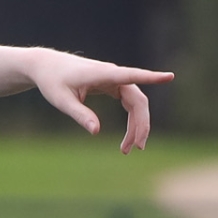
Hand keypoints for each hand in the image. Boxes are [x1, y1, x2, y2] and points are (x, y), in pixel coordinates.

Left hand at [25, 48, 173, 153]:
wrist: (47, 67)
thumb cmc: (53, 82)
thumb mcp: (63, 101)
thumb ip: (80, 115)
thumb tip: (96, 132)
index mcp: (103, 74)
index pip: (131, 76)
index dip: (151, 77)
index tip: (169, 77)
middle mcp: (113, 75)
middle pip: (138, 100)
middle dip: (140, 124)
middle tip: (135, 149)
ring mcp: (115, 80)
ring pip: (135, 104)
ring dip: (136, 126)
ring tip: (127, 150)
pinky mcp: (112, 85)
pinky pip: (129, 103)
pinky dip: (131, 120)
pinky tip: (128, 137)